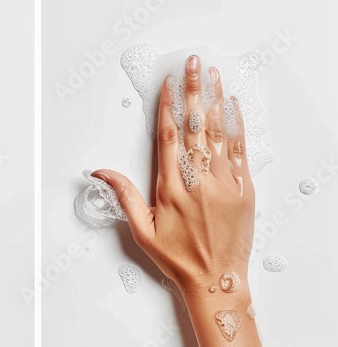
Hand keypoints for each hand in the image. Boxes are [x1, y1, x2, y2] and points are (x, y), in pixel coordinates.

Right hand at [95, 55, 253, 294]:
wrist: (217, 282)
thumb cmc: (178, 259)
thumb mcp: (142, 230)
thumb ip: (124, 196)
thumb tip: (101, 172)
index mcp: (172, 190)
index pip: (168, 138)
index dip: (168, 107)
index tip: (168, 84)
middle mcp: (200, 183)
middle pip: (196, 127)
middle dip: (195, 91)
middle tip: (194, 64)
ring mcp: (226, 185)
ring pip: (221, 134)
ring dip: (217, 101)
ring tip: (215, 75)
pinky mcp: (245, 191)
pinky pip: (242, 152)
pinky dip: (239, 127)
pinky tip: (235, 106)